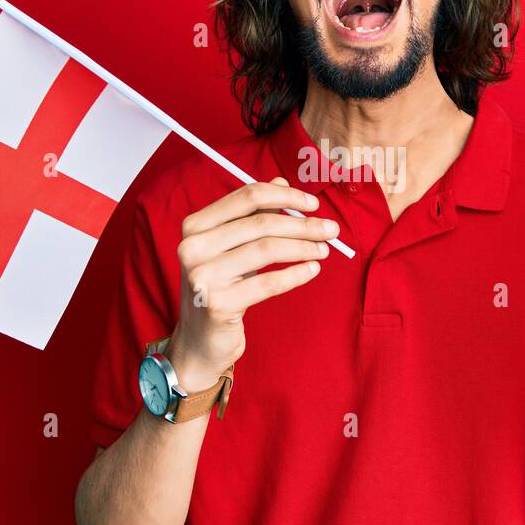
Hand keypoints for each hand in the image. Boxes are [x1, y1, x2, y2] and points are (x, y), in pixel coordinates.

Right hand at [167, 177, 337, 391]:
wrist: (199, 342)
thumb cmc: (220, 288)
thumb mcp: (232, 248)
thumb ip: (253, 215)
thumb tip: (282, 182)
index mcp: (194, 227)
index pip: (247, 197)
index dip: (285, 197)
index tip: (313, 204)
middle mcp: (193, 248)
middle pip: (261, 223)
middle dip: (303, 225)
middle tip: (331, 230)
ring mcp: (203, 277)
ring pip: (267, 249)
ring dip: (304, 247)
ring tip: (324, 250)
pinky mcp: (218, 304)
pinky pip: (268, 283)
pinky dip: (296, 274)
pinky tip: (312, 270)